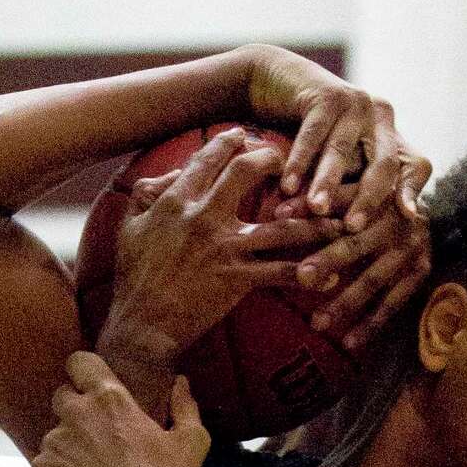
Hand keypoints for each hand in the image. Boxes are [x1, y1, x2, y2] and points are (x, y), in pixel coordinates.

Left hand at [34, 354, 209, 466]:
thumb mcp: (191, 441)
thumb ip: (184, 406)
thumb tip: (180, 384)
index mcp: (109, 398)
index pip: (79, 363)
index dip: (82, 373)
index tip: (89, 387)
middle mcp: (76, 414)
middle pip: (61, 397)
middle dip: (73, 411)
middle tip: (93, 437)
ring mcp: (55, 443)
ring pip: (53, 437)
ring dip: (66, 448)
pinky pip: (44, 466)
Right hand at [100, 128, 340, 369]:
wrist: (141, 328)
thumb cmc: (132, 282)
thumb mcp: (129, 230)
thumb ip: (146, 197)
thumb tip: (166, 178)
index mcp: (176, 200)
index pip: (211, 156)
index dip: (234, 140)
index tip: (248, 137)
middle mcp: (203, 216)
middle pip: (248, 170)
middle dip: (275, 159)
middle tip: (292, 165)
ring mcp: (223, 247)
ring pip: (281, 225)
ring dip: (313, 223)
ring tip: (338, 221)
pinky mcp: (237, 279)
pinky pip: (281, 273)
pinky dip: (307, 274)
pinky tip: (329, 277)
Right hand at [243, 44, 431, 229]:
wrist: (274, 84)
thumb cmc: (305, 136)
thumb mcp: (336, 161)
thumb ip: (352, 187)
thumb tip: (359, 237)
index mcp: (389, 136)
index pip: (415, 165)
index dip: (414, 189)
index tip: (409, 219)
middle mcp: (379, 117)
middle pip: (383, 164)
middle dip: (368, 198)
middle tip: (352, 229)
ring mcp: (355, 102)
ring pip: (342, 151)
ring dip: (327, 183)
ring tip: (316, 210)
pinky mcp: (327, 93)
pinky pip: (313, 135)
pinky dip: (298, 162)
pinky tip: (287, 186)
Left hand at [285, 181, 431, 352]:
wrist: (425, 210)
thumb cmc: (371, 201)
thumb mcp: (351, 193)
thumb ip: (317, 200)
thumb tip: (277, 214)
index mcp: (376, 196)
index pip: (345, 202)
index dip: (319, 209)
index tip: (292, 218)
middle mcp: (396, 221)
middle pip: (357, 243)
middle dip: (330, 260)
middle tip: (302, 278)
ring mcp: (410, 250)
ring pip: (373, 279)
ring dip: (346, 302)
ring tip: (317, 324)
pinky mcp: (418, 274)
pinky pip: (393, 303)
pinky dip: (371, 325)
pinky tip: (348, 343)